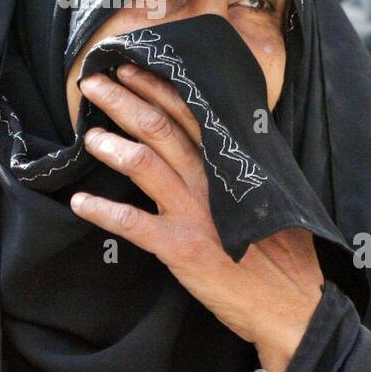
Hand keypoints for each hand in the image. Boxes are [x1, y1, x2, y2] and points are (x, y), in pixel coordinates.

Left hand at [69, 64, 323, 371]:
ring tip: (88, 135)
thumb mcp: (269, 192)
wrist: (291, 303)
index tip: (129, 68)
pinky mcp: (182, 249)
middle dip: (123, 101)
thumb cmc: (283, 248)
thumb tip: (216, 135)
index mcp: (229, 163)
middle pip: (160, 129)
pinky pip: (134, 223)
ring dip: (112, 146)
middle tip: (93, 84)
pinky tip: (79, 202)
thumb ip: (238, 165)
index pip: (189, 113)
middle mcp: (210, 180)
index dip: (155, 88)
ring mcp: (195, 213)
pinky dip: (103, 211)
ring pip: (145, 164)